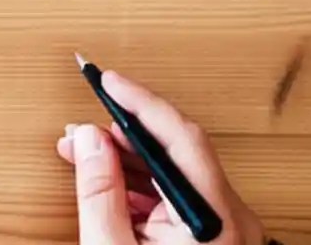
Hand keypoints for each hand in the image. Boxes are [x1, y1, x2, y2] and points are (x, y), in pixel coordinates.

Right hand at [57, 72, 265, 243]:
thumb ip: (97, 189)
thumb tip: (86, 139)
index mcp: (212, 219)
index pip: (178, 136)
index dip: (139, 101)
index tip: (108, 80)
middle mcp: (230, 220)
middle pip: (176, 152)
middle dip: (122, 132)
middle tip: (81, 123)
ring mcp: (226, 230)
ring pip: (174, 173)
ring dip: (127, 159)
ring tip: (82, 154)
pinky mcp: (215, 240)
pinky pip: (176, 195)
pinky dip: (140, 184)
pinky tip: (107, 184)